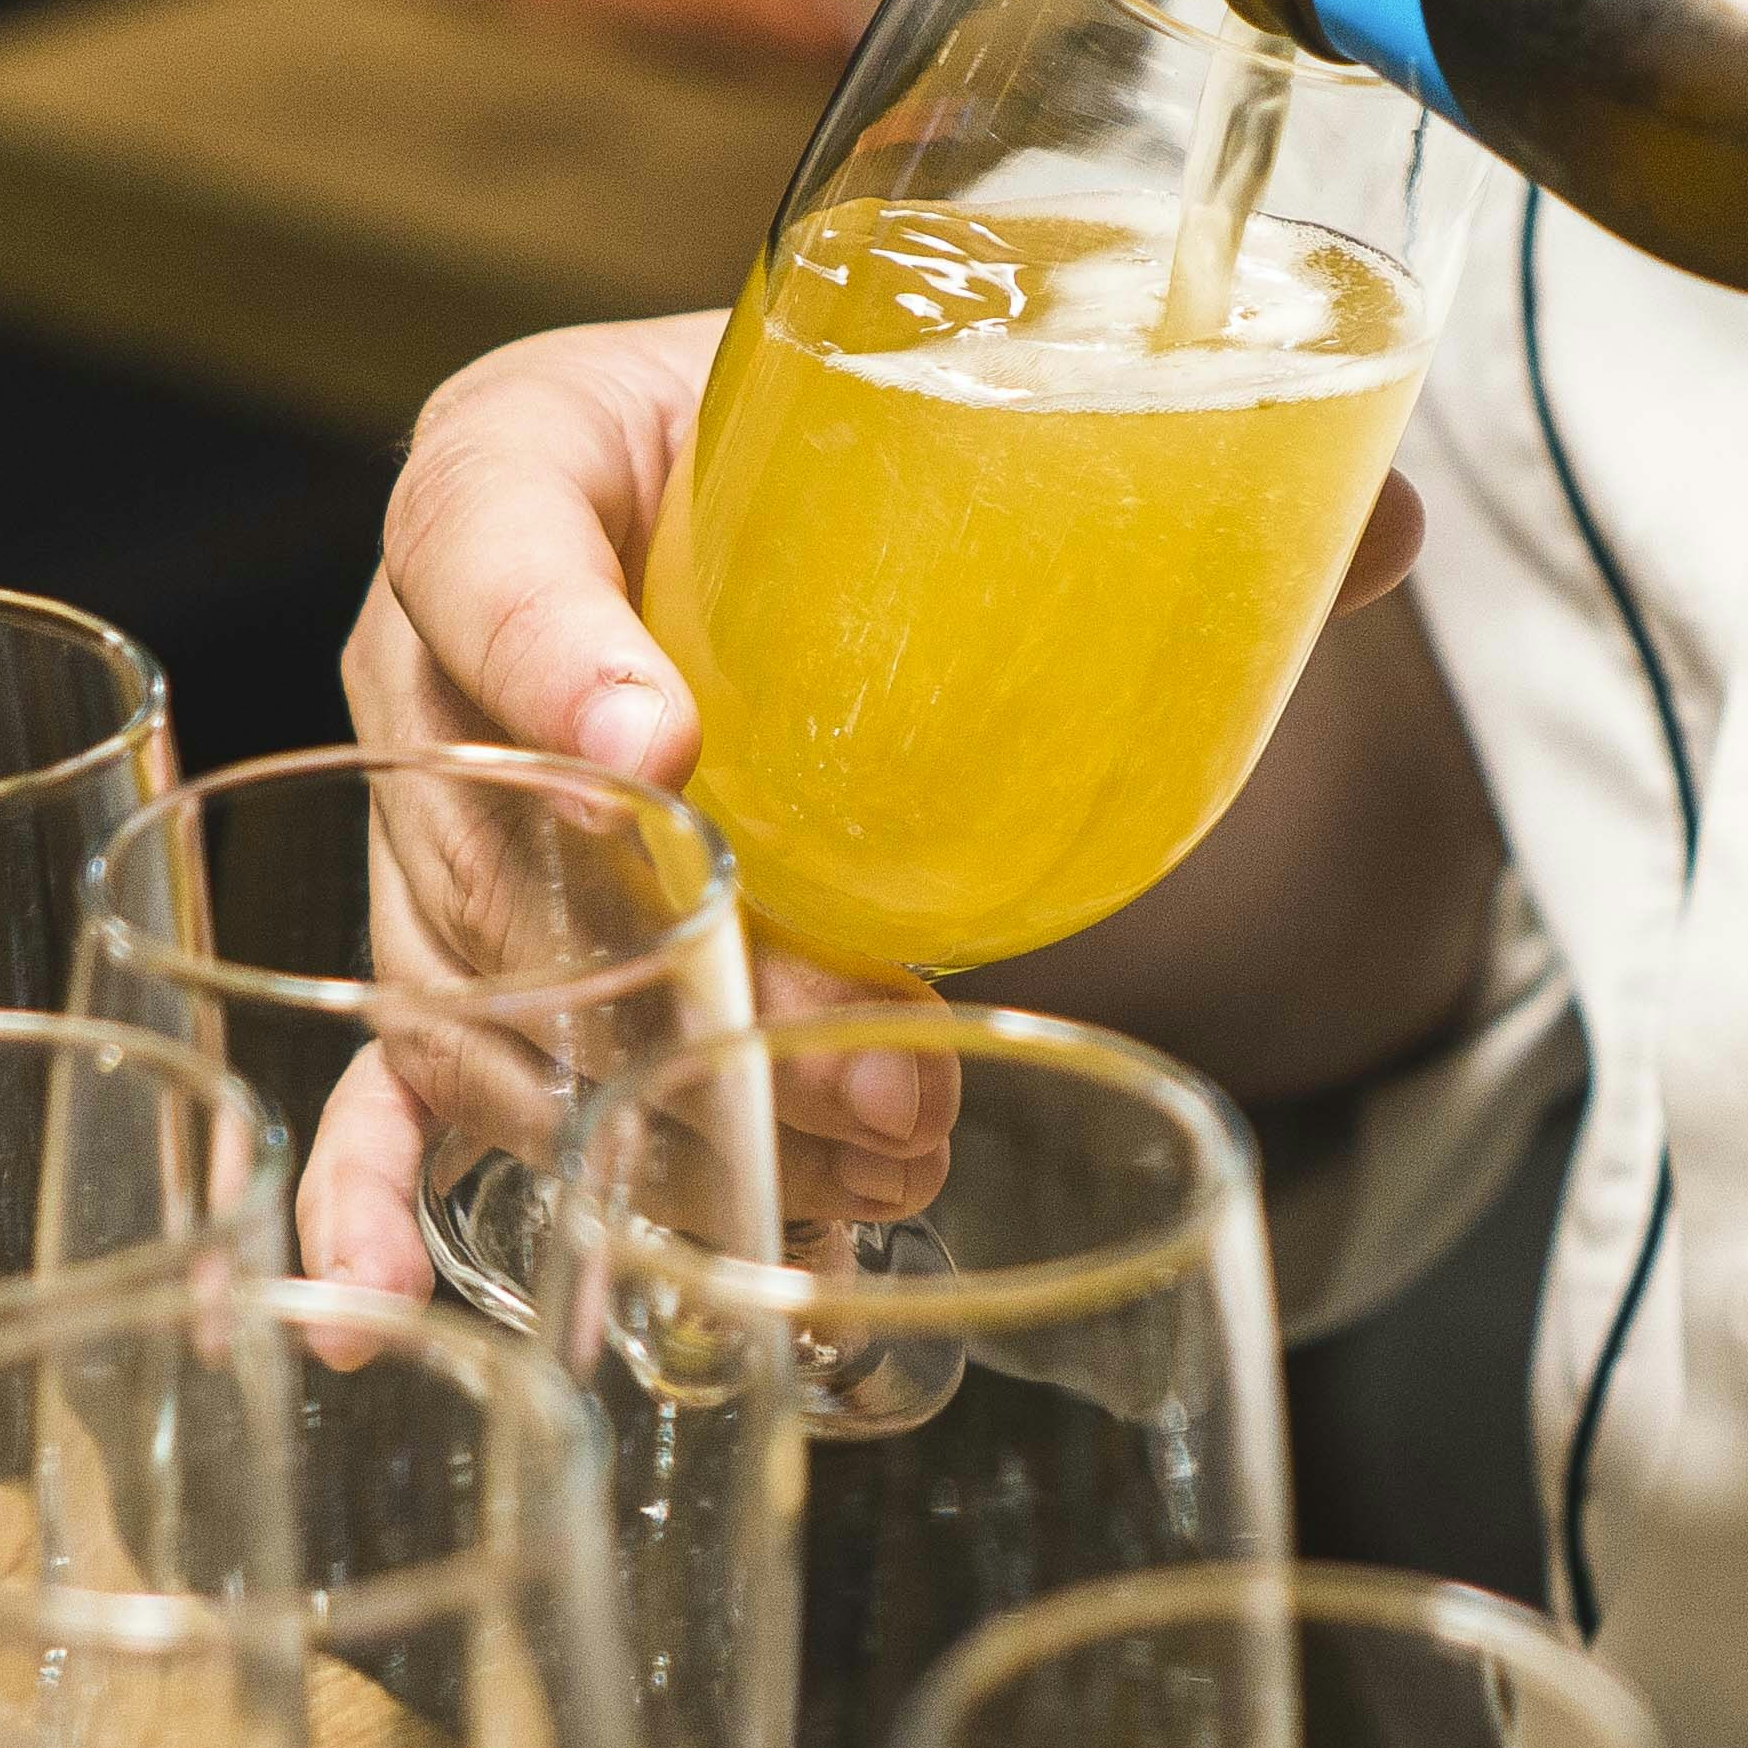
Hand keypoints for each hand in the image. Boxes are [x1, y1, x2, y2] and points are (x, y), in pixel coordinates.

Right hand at [325, 305, 1433, 1288]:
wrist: (775, 523)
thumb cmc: (848, 477)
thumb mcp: (958, 437)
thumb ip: (1151, 485)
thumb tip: (1383, 541)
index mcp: (523, 457)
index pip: (492, 539)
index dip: (557, 648)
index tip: (670, 748)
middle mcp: (434, 650)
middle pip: (511, 829)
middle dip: (696, 972)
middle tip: (875, 1056)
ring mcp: (431, 826)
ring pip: (500, 995)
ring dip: (674, 1108)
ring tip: (872, 1161)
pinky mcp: (456, 963)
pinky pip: (383, 1086)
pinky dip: (372, 1201)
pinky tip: (364, 1310)